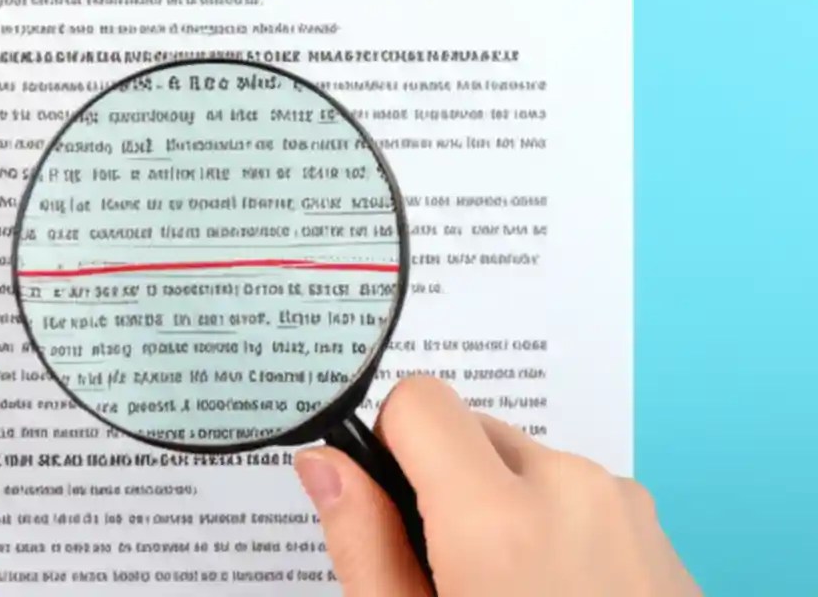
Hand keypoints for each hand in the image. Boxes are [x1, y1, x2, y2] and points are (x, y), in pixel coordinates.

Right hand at [293, 376, 701, 596]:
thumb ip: (362, 543)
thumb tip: (323, 462)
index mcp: (499, 519)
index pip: (419, 400)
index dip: (387, 446)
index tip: (388, 505)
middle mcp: (570, 489)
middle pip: (471, 431)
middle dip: (444, 486)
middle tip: (448, 579)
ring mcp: (624, 507)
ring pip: (524, 465)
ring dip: (501, 510)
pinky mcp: (656, 530)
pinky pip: (576, 495)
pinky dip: (552, 529)